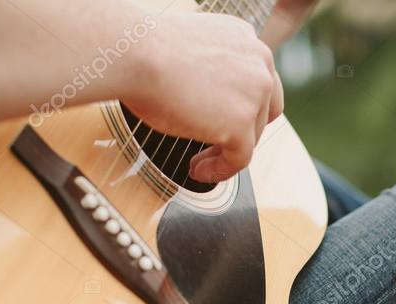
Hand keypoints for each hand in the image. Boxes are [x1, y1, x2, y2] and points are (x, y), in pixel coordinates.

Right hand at [124, 12, 282, 182]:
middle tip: (212, 145)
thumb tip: (207, 99)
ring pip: (251, 136)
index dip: (243, 106)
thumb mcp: (192, 50)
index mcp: (244, 39)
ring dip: (225, 153)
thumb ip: (211, 70)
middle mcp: (258, 62)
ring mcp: (254, 93)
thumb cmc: (146, 51)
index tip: (222, 120)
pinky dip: (221, 170)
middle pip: (261, 110)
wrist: (134, 55)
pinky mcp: (241, 123)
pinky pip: (239, 159)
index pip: (257, 81)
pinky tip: (200, 172)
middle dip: (239, 131)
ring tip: (199, 162)